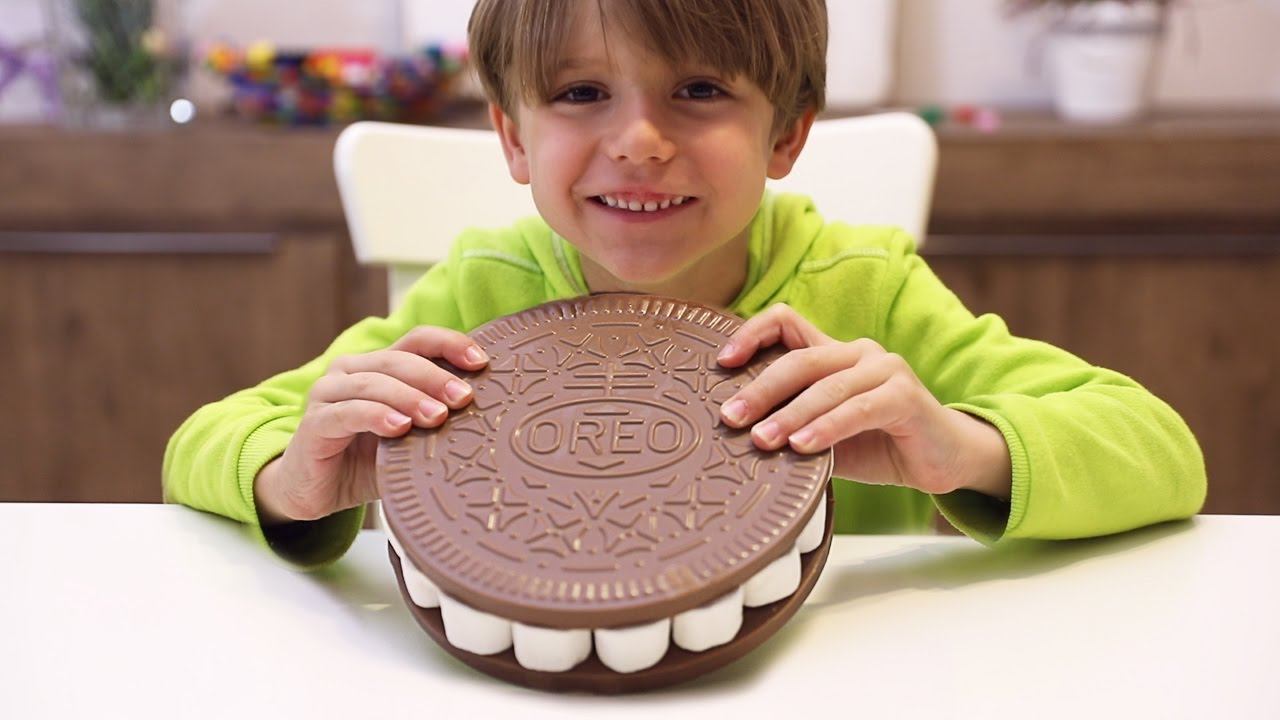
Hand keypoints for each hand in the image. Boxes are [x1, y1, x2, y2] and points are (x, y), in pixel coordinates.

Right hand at [254, 326, 489, 523]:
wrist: (318, 492)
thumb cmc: (368, 460)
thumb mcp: (411, 437)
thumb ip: (436, 421)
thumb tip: (491, 417)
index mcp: (380, 366)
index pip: (418, 341)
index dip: (449, 344)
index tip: (481, 362)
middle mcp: (353, 370)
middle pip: (399, 360)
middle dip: (435, 376)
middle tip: (463, 397)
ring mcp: (329, 393)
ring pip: (375, 383)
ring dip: (410, 397)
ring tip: (437, 417)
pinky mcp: (315, 422)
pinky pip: (348, 412)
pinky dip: (377, 416)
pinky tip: (399, 428)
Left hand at [716, 304, 1010, 498]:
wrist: (944, 461)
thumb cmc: (878, 445)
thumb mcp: (825, 435)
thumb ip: (792, 426)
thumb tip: (737, 438)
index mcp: (834, 354)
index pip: (786, 322)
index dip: (750, 334)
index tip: (721, 363)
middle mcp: (858, 352)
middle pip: (799, 357)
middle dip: (759, 388)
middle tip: (730, 417)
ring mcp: (884, 369)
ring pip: (825, 386)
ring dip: (789, 414)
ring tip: (761, 440)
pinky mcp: (904, 395)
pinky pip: (857, 409)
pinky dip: (826, 428)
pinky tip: (803, 447)